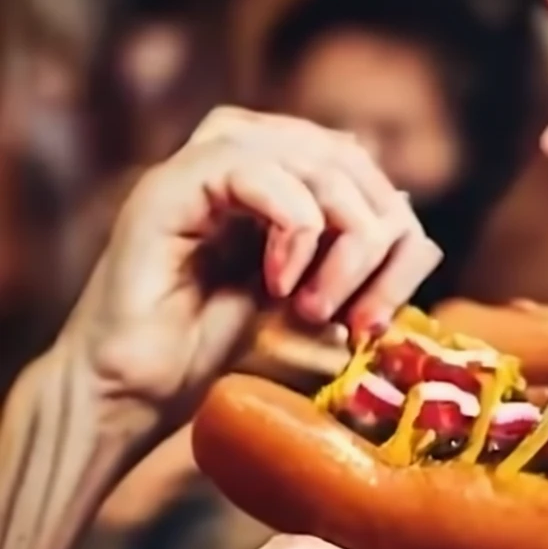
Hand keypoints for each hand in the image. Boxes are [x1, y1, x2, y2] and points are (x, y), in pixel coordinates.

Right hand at [67, 107, 440, 430]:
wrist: (135, 391)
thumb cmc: (218, 353)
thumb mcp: (313, 303)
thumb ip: (354, 261)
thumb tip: (411, 223)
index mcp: (275, 177)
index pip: (366, 168)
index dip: (399, 234)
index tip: (385, 313)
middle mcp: (241, 157)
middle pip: (349, 157)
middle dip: (379, 240)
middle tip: (365, 315)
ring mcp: (203, 167)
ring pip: (313, 157)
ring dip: (340, 239)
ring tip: (317, 307)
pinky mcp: (169, 186)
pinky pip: (254, 170)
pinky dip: (290, 227)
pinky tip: (278, 284)